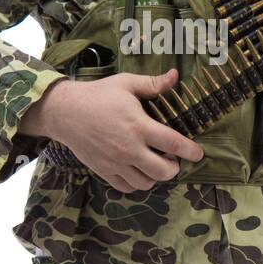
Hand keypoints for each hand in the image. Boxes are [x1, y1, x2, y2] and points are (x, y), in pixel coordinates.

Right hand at [18, 67, 203, 191]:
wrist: (64, 112)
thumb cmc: (98, 95)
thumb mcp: (126, 83)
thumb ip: (153, 84)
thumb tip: (176, 76)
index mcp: (138, 126)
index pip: (173, 144)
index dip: (191, 151)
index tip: (198, 154)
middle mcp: (129, 148)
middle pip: (164, 171)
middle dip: (175, 167)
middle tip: (172, 158)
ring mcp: (116, 162)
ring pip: (147, 183)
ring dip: (156, 176)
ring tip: (155, 163)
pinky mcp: (104, 171)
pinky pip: (127, 187)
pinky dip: (137, 182)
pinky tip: (138, 170)